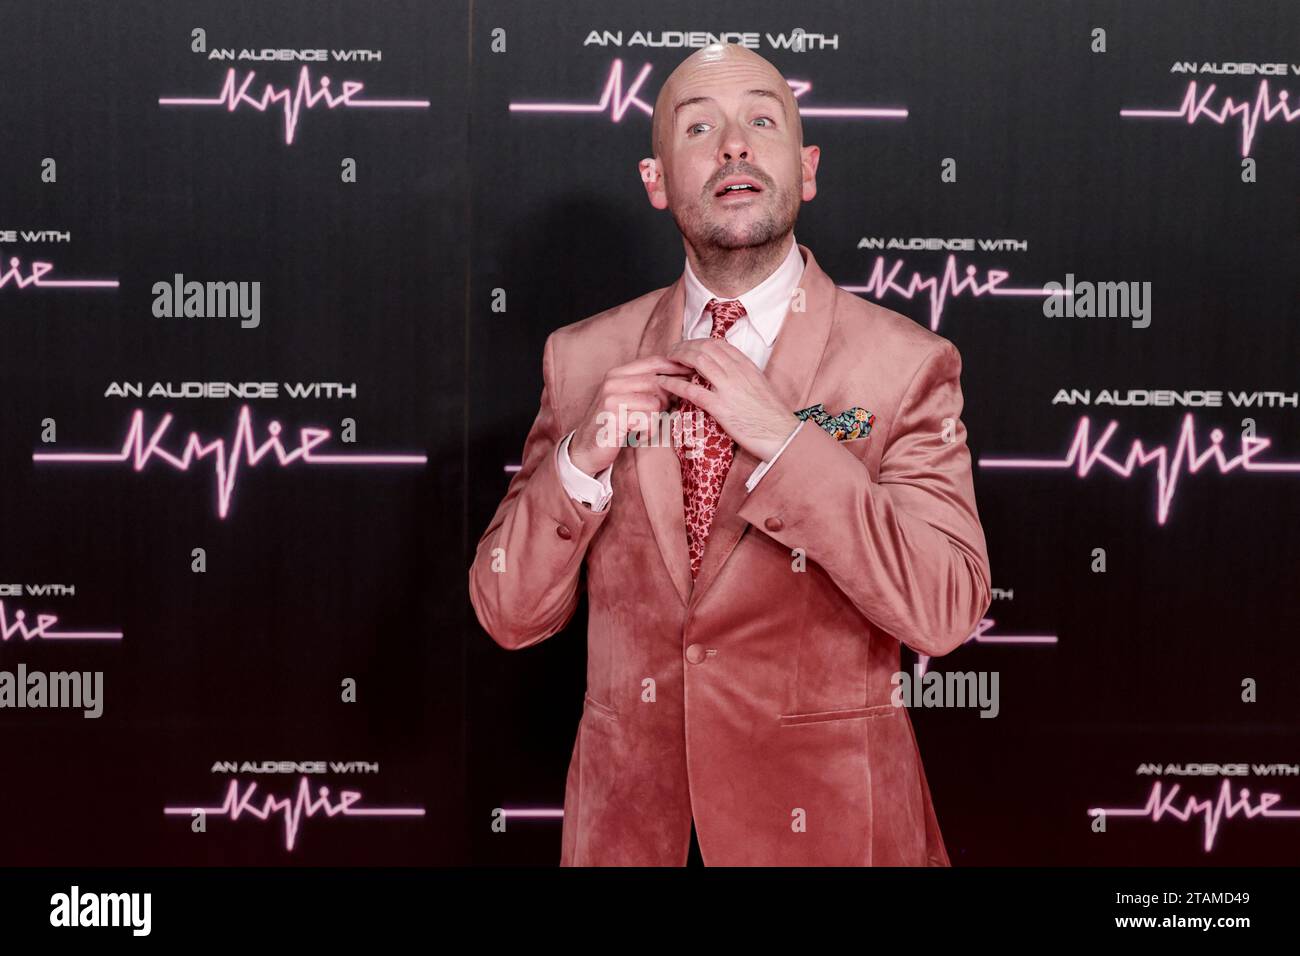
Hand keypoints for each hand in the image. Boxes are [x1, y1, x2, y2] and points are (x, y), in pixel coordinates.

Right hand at [569, 355, 693, 475]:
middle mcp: (612, 382)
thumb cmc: (614, 424)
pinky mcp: (614, 418)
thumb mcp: (628, 399)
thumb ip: (648, 386)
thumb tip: (682, 379)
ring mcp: (611, 399)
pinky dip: (648, 432)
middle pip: (657, 383)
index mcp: (616, 373)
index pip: (653, 362)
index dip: (675, 366)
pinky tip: (637, 435)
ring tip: (642, 426)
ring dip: (655, 418)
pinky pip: (648, 421)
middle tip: (660, 413)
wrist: (585, 449)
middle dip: (666, 399)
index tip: (691, 372)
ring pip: (655, 403)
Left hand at [657, 338, 796, 460]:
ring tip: (665, 362)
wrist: (782, 434)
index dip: (698, 341)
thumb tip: (728, 369)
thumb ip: (743, 374)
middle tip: (671, 352)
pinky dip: (674, 384)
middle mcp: (737, 371)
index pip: (718, 343)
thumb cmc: (771, 414)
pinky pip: (692, 391)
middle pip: (704, 347)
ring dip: (677, 358)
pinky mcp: (721, 407)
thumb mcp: (759, 385)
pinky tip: (663, 382)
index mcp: (746, 365)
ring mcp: (728, 388)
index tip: (687, 346)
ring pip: (697, 361)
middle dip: (684, 346)